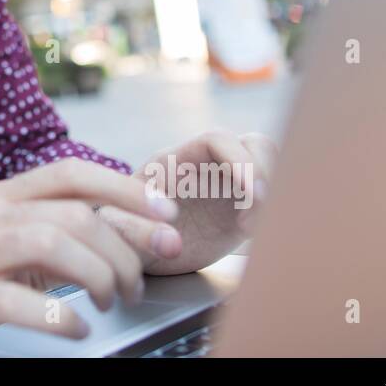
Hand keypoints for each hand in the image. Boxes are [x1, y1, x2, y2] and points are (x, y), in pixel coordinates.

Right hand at [0, 158, 180, 356]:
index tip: (165, 211)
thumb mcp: (6, 249)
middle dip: (122, 247)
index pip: (71, 173)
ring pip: (50, 243)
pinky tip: (77, 329)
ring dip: (98, 275)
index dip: (125, 186)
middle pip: (72, 214)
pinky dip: (61, 318)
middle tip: (139, 281)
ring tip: (110, 302)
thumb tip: (131, 229)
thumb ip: (58, 235)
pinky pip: (17, 302)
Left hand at [109, 131, 276, 275]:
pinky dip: (271, 211)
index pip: (216, 140)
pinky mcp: (237, 207)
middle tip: (256, 210)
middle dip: (264, 173)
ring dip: (270, 192)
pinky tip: (250, 235)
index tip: (251, 193)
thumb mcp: (115, 227)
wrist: (129, 245)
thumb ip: (132, 229)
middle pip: (251, 144)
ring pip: (264, 163)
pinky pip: (268, 196)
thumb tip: (169, 241)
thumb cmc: (117, 229)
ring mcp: (224, 184)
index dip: (239, 160)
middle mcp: (205, 165)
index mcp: (175, 160)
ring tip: (250, 227)